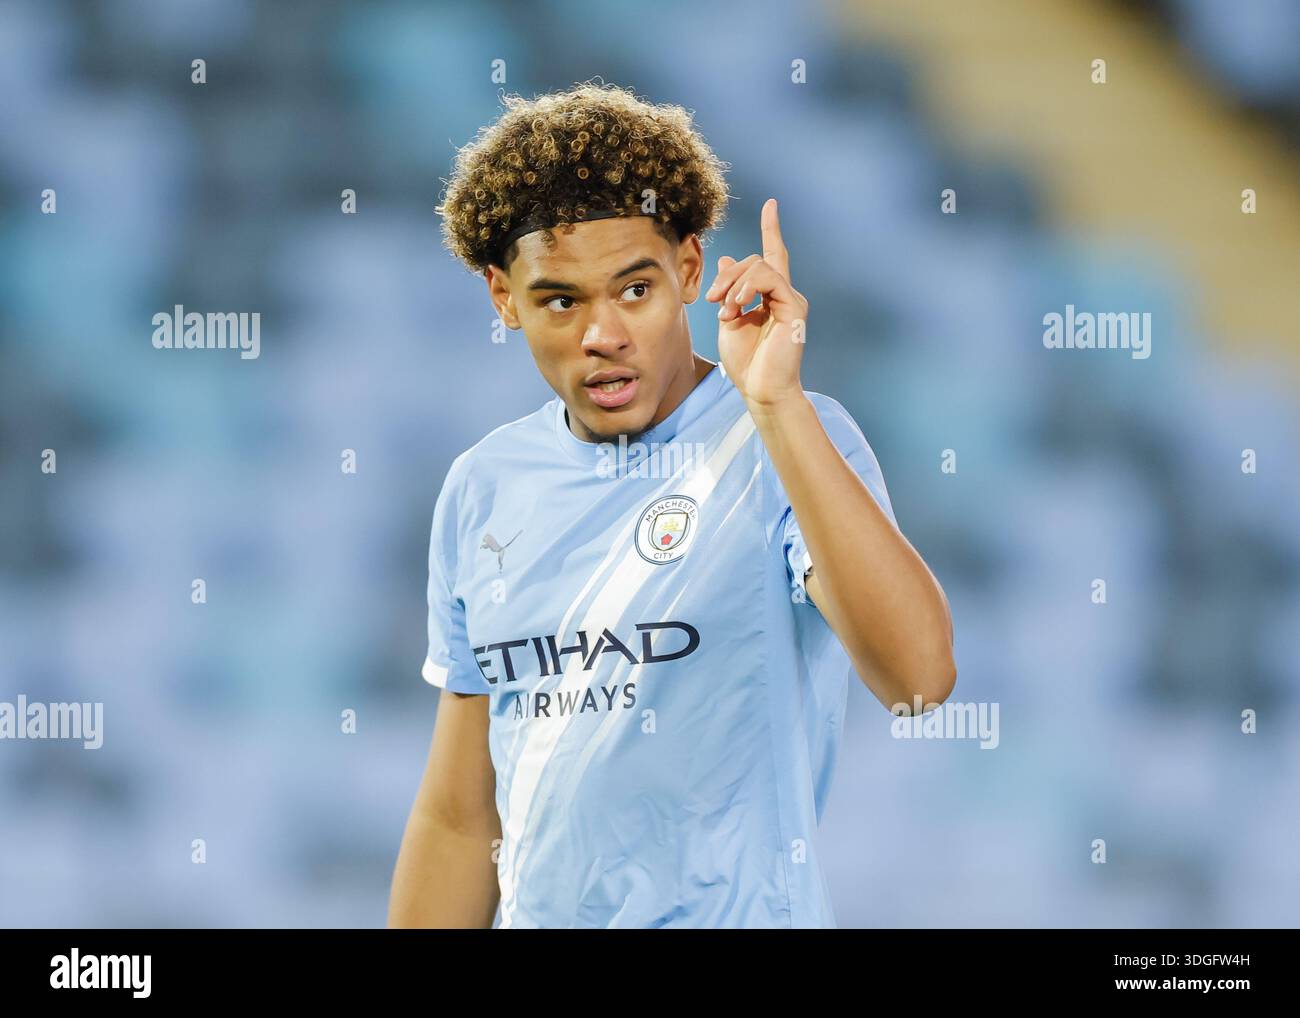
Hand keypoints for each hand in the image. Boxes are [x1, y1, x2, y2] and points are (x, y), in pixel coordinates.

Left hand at [704, 198, 808, 410]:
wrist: (761, 390)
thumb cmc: (746, 362)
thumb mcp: (729, 319)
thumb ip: (729, 290)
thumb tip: (727, 257)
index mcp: (768, 297)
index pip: (772, 255)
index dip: (771, 229)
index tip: (771, 204)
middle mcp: (783, 294)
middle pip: (754, 260)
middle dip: (726, 275)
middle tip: (712, 300)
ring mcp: (790, 299)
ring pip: (760, 265)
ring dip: (735, 284)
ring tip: (726, 310)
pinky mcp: (794, 307)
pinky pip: (769, 278)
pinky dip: (748, 288)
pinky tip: (737, 306)